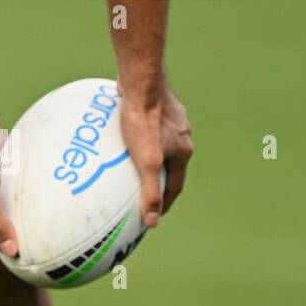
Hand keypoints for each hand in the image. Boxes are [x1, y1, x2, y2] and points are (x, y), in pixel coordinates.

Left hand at [118, 76, 192, 227]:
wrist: (142, 83)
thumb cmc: (143, 121)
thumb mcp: (146, 161)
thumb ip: (150, 191)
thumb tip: (152, 222)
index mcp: (183, 152)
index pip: (175, 186)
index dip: (164, 202)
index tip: (154, 215)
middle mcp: (182, 136)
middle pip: (169, 165)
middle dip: (157, 180)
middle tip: (141, 190)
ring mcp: (172, 119)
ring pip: (160, 144)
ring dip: (149, 156)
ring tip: (131, 163)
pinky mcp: (158, 106)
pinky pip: (149, 127)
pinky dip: (140, 136)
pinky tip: (123, 135)